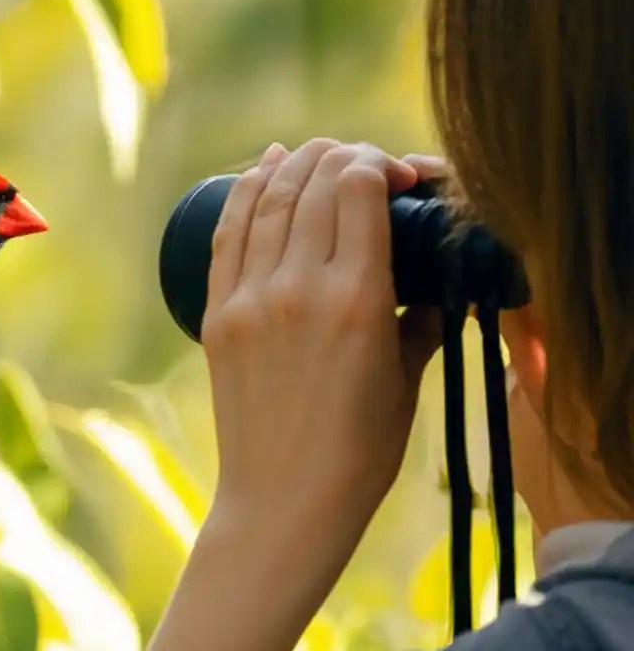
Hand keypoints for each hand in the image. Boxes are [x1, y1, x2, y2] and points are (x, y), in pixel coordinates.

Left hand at [203, 139, 443, 517]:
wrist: (285, 499)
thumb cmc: (360, 449)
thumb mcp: (407, 377)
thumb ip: (420, 318)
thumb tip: (432, 281)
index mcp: (356, 299)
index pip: (359, 190)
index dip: (380, 164)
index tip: (399, 175)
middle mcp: (298, 288)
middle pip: (315, 184)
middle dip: (343, 157)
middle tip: (362, 160)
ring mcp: (251, 300)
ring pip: (269, 200)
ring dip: (294, 164)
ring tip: (314, 152)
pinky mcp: (218, 316)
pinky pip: (228, 234)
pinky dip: (245, 193)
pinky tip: (263, 168)